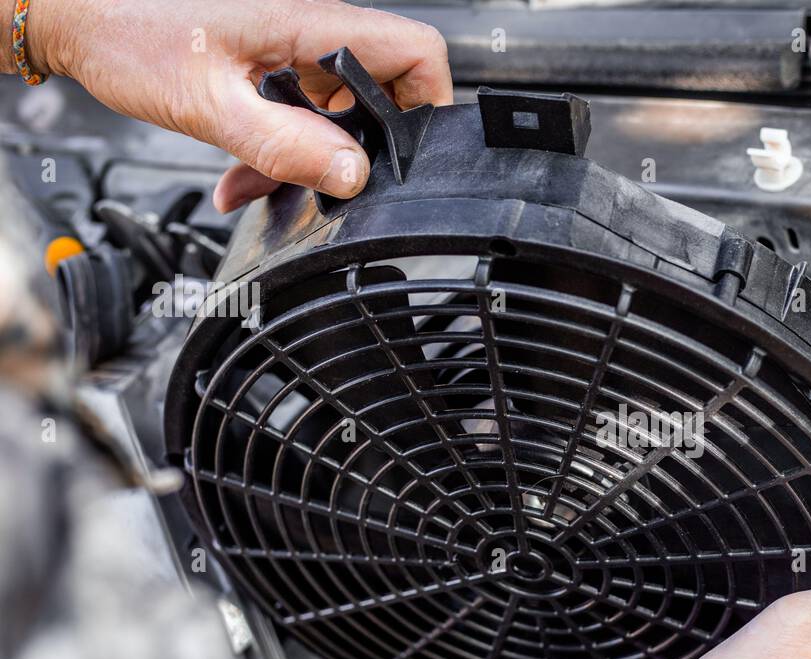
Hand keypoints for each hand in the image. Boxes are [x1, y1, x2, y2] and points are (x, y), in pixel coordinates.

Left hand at [16, 0, 451, 210]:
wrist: (73, 15)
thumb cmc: (126, 34)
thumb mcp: (208, 102)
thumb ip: (283, 142)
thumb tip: (352, 174)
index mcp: (311, 23)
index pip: (418, 52)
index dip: (431, 106)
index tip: (409, 156)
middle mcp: (310, 30)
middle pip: (385, 90)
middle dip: (361, 148)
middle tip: (328, 182)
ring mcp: (290, 47)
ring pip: (338, 110)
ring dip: (313, 157)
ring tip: (266, 183)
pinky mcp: (268, 65)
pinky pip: (300, 112)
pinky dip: (281, 151)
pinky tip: (245, 176)